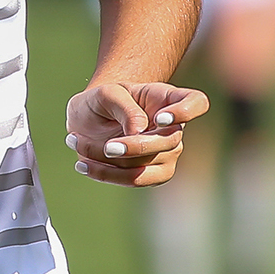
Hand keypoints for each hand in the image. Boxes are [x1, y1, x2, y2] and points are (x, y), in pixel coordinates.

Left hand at [64, 81, 208, 186]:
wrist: (88, 119)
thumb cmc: (103, 100)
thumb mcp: (106, 93)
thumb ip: (124, 107)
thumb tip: (139, 132)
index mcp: (167, 99)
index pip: (196, 103)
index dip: (186, 112)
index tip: (160, 118)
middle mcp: (173, 128)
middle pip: (169, 141)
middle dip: (135, 147)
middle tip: (107, 146)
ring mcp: (166, 153)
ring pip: (149, 164)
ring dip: (112, 161)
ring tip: (78, 146)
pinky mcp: (152, 173)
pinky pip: (134, 179)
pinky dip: (106, 174)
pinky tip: (83, 165)